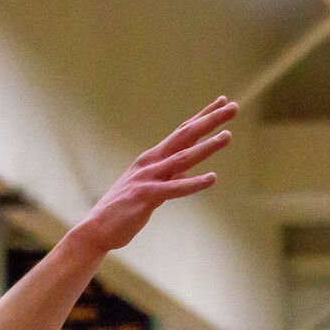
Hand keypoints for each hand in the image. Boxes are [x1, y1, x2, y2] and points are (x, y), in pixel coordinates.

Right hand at [67, 97, 237, 255]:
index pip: (183, 131)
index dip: (203, 116)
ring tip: (228, 136)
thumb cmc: (125, 208)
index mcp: (153, 157)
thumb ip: (170, 176)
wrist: (97, 228)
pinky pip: (175, 188)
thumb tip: (189, 170)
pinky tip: (212, 179)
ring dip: (207, 146)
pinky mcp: (147, 196)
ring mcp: (149, 177)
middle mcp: (152, 161)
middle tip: (233, 106)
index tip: (222, 102)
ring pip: (183, 158)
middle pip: (186, 135)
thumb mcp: (152, 187)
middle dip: (210, 120)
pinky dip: (193, 183)